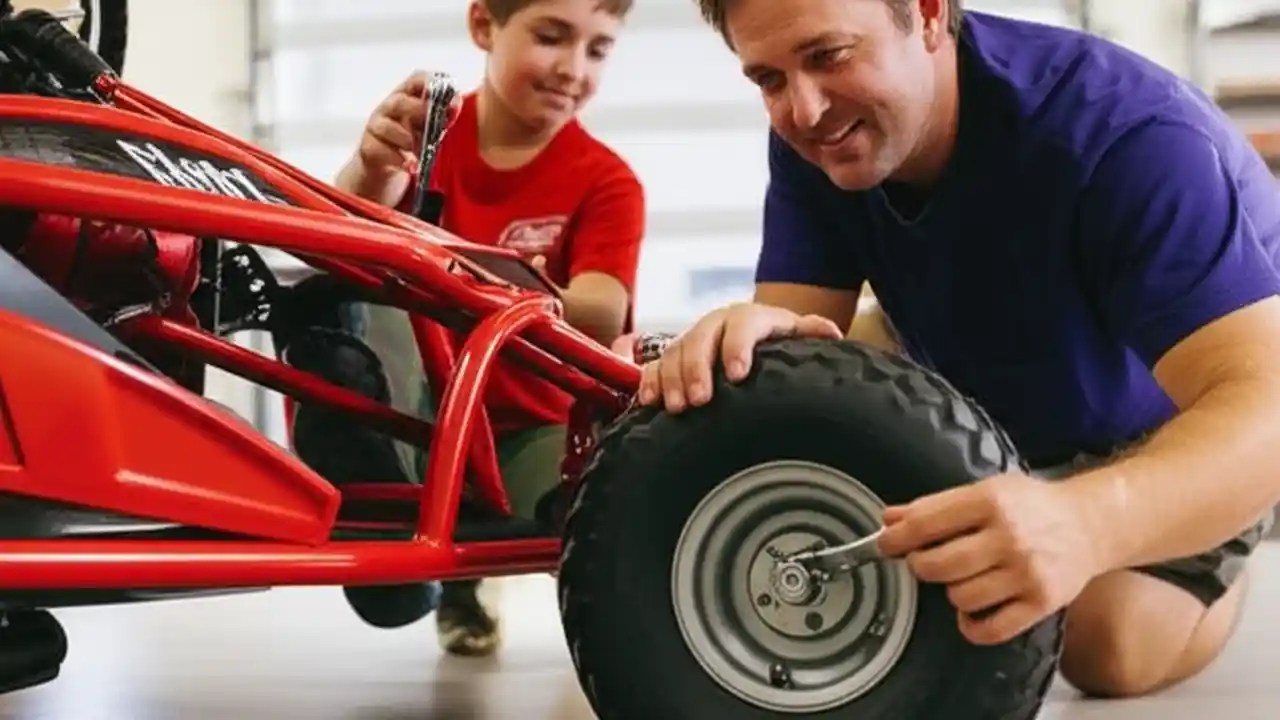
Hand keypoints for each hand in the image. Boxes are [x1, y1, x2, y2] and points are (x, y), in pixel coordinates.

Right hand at [355, 71, 462, 174]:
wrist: (387, 169)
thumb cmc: (412, 143)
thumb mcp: (431, 130)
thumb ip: (442, 119)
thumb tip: (453, 108)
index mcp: (408, 97)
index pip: (417, 80)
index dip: (433, 86)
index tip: (451, 101)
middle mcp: (389, 108)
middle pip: (399, 101)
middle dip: (418, 111)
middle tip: (435, 125)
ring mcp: (376, 126)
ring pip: (387, 127)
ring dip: (407, 140)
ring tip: (420, 153)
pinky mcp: (368, 147)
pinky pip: (381, 150)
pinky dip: (399, 159)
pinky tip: (410, 167)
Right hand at [638, 303, 841, 412]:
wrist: (753, 337)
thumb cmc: (778, 344)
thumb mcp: (795, 335)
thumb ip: (811, 332)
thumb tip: (831, 333)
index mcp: (750, 318)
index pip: (742, 325)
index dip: (737, 347)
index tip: (737, 375)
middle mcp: (717, 324)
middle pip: (701, 338)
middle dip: (697, 369)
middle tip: (700, 400)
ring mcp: (693, 340)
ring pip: (675, 352)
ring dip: (672, 379)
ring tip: (677, 408)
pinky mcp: (674, 357)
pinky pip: (655, 365)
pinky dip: (650, 382)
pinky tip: (651, 402)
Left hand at [877, 473, 1106, 644]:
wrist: (1090, 524)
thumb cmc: (1031, 506)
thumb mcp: (985, 490)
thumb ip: (935, 506)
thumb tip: (889, 519)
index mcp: (991, 501)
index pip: (926, 523)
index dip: (897, 538)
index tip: (885, 544)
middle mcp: (1009, 537)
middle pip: (938, 565)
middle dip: (921, 565)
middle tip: (925, 561)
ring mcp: (1027, 573)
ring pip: (960, 597)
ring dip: (951, 591)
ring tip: (962, 578)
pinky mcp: (1041, 603)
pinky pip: (990, 629)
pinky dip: (971, 626)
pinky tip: (972, 611)